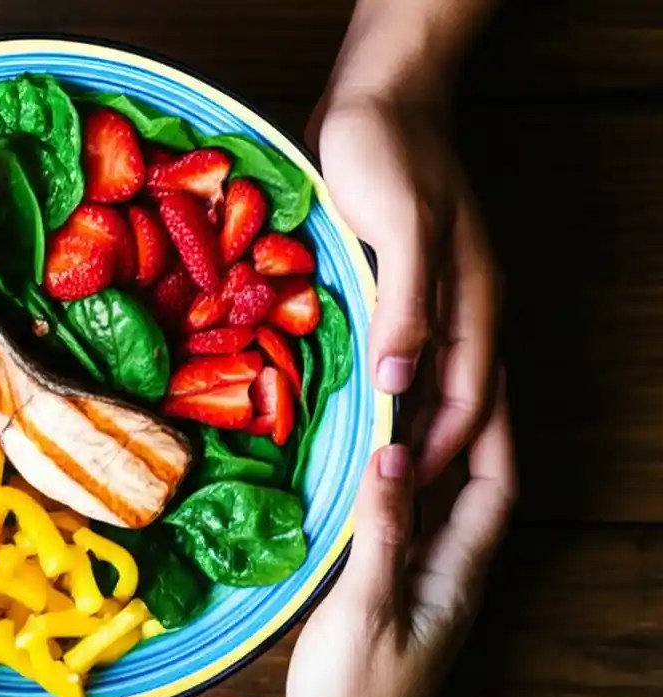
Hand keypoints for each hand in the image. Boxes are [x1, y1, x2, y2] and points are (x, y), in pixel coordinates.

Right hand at [285, 380, 514, 696]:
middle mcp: (450, 569)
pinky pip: (408, 517)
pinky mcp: (394, 587)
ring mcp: (422, 579)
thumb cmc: (358, 692)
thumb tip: (395, 456)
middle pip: (472, 483)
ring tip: (410, 393)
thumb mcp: (368, 610)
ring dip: (431, 446)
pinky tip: (376, 462)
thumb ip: (384, 534)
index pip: (495, 486)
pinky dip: (400, 480)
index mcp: (458, 573)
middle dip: (465, 423)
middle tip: (443, 365)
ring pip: (439, 498)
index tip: (484, 370)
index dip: (497, 427)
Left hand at [310, 87, 497, 479]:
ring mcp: (418, 298)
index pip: (468, 401)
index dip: (436, 450)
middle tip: (370, 495)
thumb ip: (408, 306)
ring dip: (387, 420)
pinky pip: (380, 349)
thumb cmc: (390, 153)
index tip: (392, 489)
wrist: (372, 97)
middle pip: (444, 402)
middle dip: (415, 450)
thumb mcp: (405, 227)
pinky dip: (363, 379)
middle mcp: (450, 310)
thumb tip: (399, 386)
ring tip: (348, 464)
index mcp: (471, 303)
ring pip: (411, 380)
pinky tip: (329, 401)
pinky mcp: (383, 285)